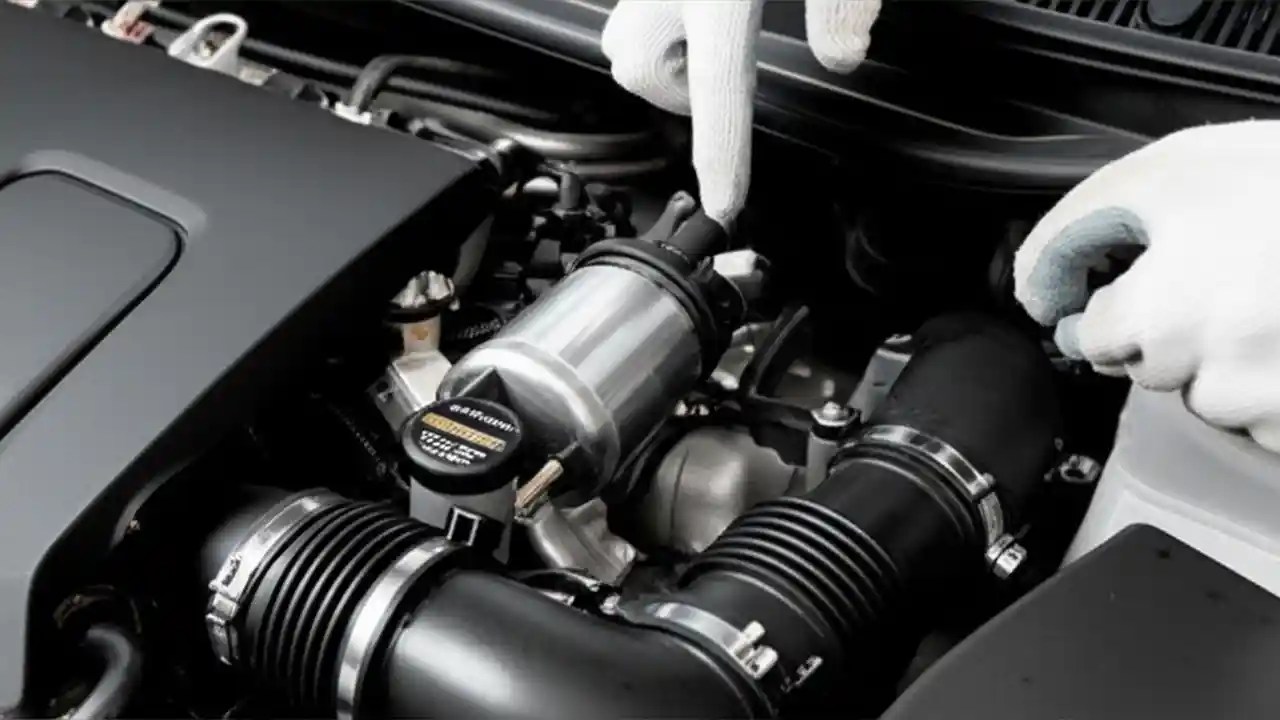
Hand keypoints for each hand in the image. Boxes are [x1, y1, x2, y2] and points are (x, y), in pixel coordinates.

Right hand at [602, 0, 880, 225]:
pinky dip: (663, 16)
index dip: (722, 158)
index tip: (723, 204)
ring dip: (666, 55)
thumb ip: (845, 1)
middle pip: (640, 68)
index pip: (720, 93)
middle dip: (680, 93)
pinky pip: (635, 0)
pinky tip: (703, 3)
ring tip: (714, 42)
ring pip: (628, 33)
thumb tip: (842, 54)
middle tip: (726, 87)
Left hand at [1014, 120, 1279, 450]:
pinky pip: (1268, 417)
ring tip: (1274, 295)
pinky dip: (1277, 383)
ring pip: (1211, 395)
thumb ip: (1078, 229)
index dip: (1115, 299)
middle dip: (1175, 326)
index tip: (1148, 277)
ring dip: (1231, 357)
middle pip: (1152, 367)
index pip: (1091, 337)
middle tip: (1234, 269)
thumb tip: (1036, 286)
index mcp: (1162, 318)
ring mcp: (1269, 409)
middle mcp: (1212, 378)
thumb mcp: (1167, 173)